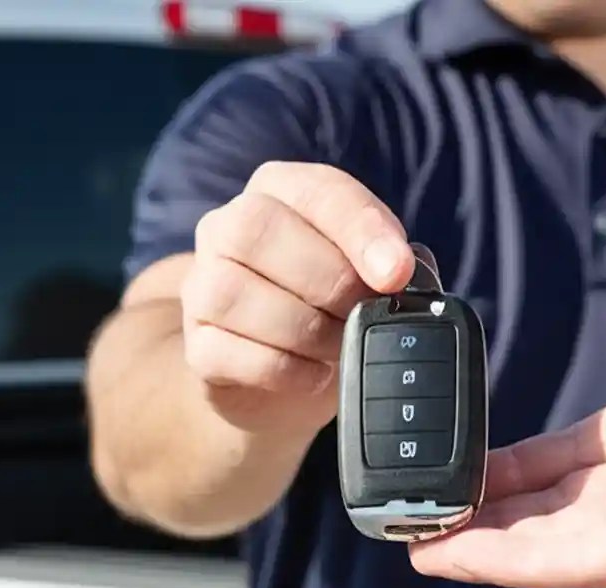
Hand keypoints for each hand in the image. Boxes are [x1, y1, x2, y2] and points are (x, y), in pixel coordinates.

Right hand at [181, 162, 415, 432]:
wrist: (288, 379)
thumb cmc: (335, 309)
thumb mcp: (371, 277)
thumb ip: (393, 264)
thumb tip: (408, 271)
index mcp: (282, 191)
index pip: (318, 190)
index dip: (361, 231)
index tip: (397, 272)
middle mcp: (228, 226)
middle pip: (258, 229)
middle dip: (329, 280)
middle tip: (365, 315)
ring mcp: (202, 285)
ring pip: (232, 291)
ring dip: (304, 327)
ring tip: (341, 347)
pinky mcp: (196, 345)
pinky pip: (227, 351)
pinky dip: (285, 368)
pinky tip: (316, 373)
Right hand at [409, 238, 605, 587]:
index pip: (574, 453)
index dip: (514, 461)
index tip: (461, 460)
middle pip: (552, 505)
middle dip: (483, 511)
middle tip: (413, 512)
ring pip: (556, 542)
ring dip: (484, 546)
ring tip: (414, 543)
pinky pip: (585, 560)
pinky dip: (519, 563)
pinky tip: (460, 559)